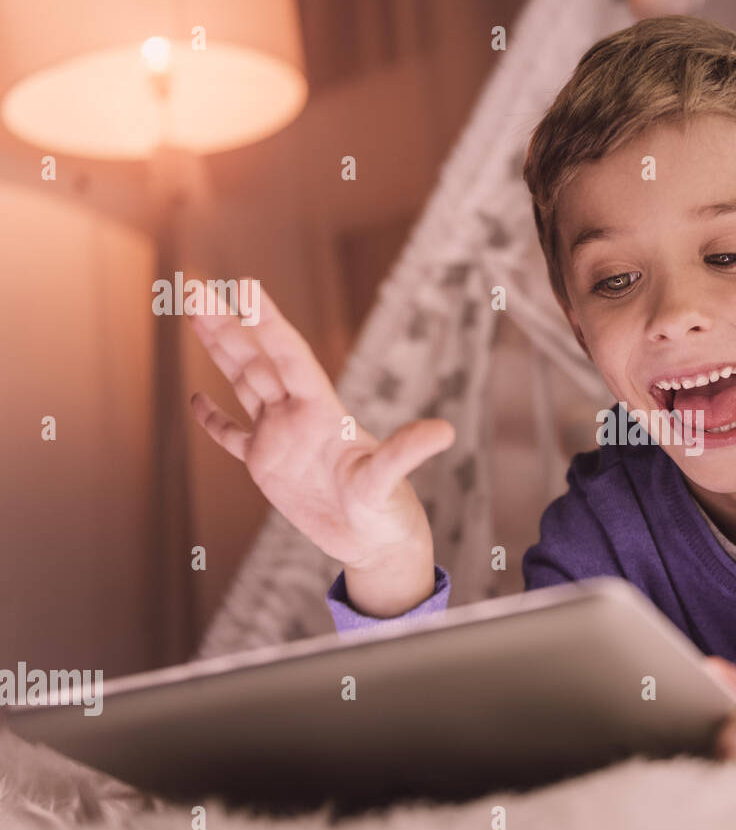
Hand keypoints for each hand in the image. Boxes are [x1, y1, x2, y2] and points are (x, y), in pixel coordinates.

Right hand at [185, 285, 454, 574]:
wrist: (375, 543)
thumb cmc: (386, 511)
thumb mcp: (388, 481)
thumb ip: (406, 454)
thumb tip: (446, 433)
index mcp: (322, 411)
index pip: (289, 356)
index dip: (266, 322)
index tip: (244, 286)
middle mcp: (298, 416)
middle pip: (257, 360)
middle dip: (227, 324)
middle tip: (195, 287)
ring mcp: (280, 438)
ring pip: (243, 384)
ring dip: (220, 351)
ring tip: (197, 314)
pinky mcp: (267, 468)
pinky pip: (234, 437)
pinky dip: (214, 420)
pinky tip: (196, 398)